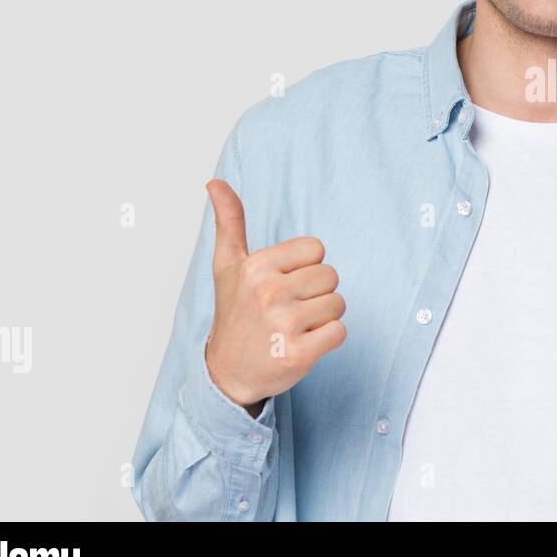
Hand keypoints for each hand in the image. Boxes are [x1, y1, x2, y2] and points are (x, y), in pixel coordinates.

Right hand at [202, 178, 347, 412]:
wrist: (227, 373)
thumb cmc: (235, 314)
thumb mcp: (228, 266)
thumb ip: (230, 222)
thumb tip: (216, 182)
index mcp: (256, 266)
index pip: (316, 249)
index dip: (306, 267)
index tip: (284, 284)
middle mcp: (269, 293)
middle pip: (331, 276)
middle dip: (316, 293)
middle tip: (288, 310)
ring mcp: (284, 325)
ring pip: (338, 304)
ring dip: (323, 317)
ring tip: (294, 327)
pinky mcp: (299, 354)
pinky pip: (340, 332)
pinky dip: (328, 340)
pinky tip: (302, 344)